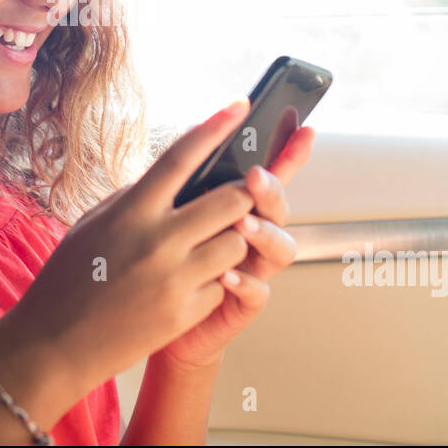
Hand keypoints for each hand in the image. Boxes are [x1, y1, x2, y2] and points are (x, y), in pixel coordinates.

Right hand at [7, 99, 276, 398]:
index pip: (182, 156)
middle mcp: (156, 240)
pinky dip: (215, 281)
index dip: (216, 126)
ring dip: (232, 239)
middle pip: (231, 199)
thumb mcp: (93, 224)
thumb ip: (134, 198)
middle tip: (237, 197)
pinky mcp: (185, 313)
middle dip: (241, 195)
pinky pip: (223, 284)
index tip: (240, 106)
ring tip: (208, 246)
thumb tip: (172, 178)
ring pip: (237, 242)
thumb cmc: (69, 279)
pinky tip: (189, 286)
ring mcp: (174, 278)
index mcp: (131, 210)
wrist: (54, 344)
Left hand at [154, 124, 314, 371]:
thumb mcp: (165, 215)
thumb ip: (185, 188)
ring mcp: (251, 268)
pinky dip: (246, 283)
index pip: (268, 175)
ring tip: (243, 225)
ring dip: (265, 233)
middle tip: (254, 177)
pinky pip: (259, 292)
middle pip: (277, 206)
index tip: (303, 128)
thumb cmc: (156, 263)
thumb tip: (192, 144)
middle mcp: (251, 235)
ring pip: (281, 246)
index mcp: (235, 207)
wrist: (145, 320)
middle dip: (271, 190)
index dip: (289, 152)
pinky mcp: (242, 304)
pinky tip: (228, 277)